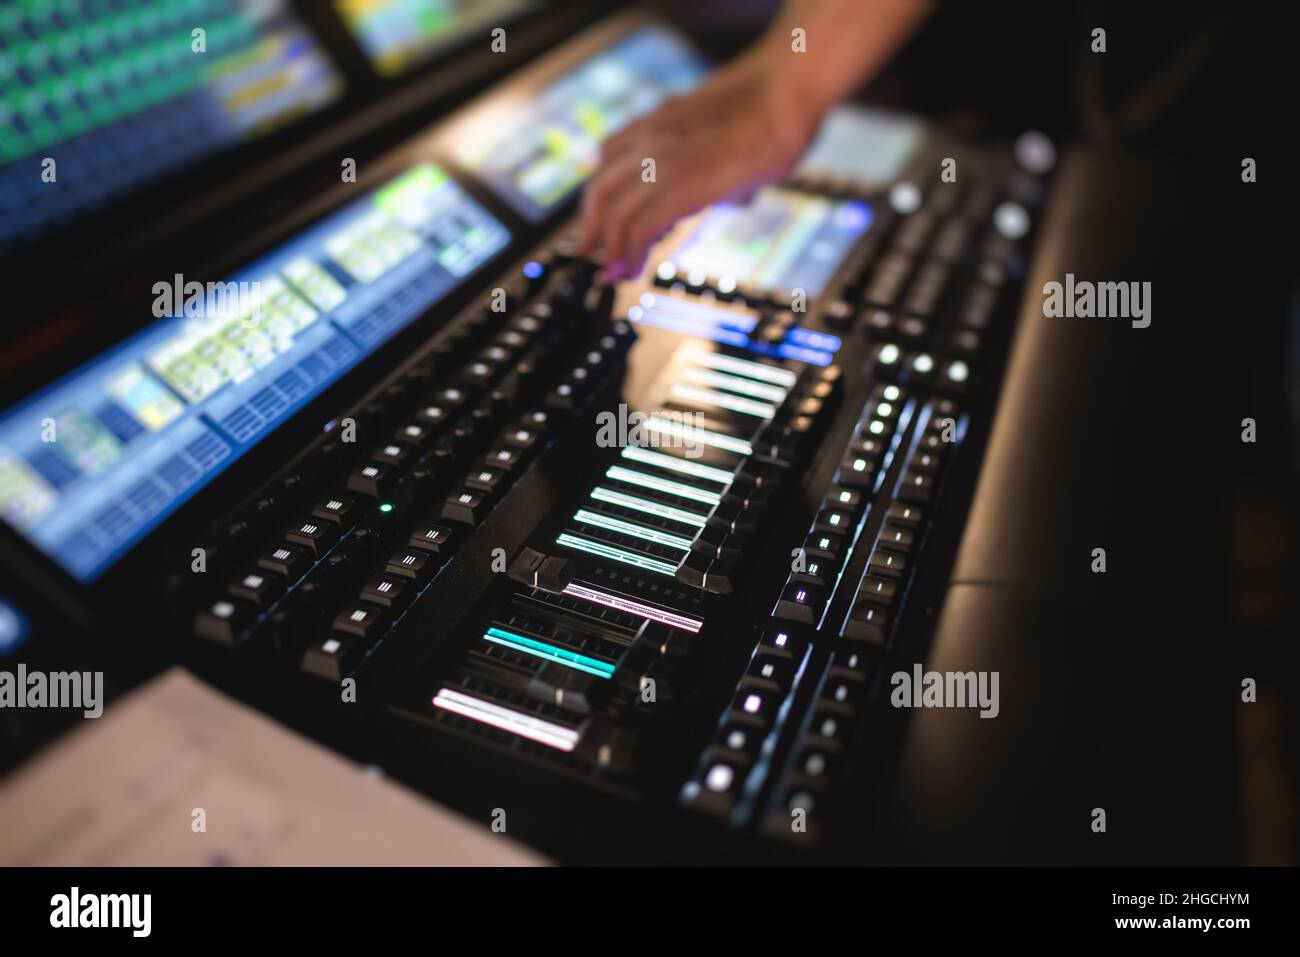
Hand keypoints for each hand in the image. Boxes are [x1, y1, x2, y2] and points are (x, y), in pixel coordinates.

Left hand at [579, 55, 818, 281]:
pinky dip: (629, 255)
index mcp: (657, 119)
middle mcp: (649, 138)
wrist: (785, 97)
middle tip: (590, 252)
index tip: (602, 217)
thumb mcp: (724, 131)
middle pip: (599, 187)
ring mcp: (661, 162)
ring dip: (611, 249)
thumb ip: (714, 158)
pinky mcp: (679, 187)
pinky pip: (639, 228)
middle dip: (591, 225)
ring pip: (614, 213)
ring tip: (615, 273)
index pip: (608, 156)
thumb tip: (732, 193)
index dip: (601, 194)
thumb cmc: (773, 110)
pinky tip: (632, 271)